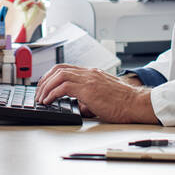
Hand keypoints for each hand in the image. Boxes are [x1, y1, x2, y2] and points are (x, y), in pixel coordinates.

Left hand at [35, 65, 159, 123]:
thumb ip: (88, 99)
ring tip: (41, 98)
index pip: (65, 68)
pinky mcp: (89, 89)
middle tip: (38, 93)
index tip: (44, 86)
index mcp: (91, 74)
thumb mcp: (102, 97)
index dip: (51, 76)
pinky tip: (49, 101)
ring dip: (46, 86)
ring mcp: (89, 79)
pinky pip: (64, 86)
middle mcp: (89, 73)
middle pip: (58, 69)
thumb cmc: (123, 102)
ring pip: (59, 75)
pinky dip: (52, 93)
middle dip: (44, 81)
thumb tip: (78, 106)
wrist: (136, 103)